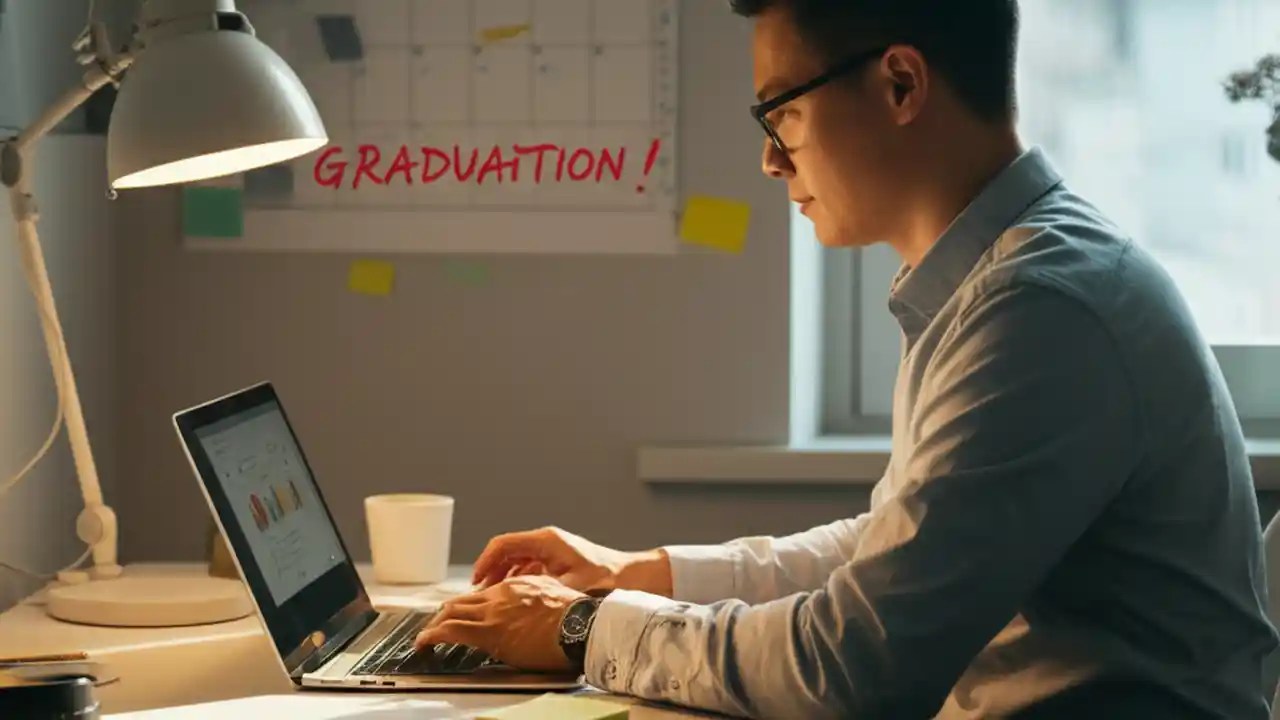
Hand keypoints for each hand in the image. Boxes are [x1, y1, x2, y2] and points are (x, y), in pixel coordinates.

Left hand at [413, 575, 584, 672]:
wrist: (582, 625)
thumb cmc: (578, 618)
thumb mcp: (557, 599)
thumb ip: (540, 601)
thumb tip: (540, 613)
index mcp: (518, 586)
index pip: (483, 593)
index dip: (468, 606)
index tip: (463, 616)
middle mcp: (501, 594)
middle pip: (462, 601)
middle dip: (445, 614)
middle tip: (437, 626)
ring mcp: (493, 612)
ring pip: (451, 613)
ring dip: (434, 626)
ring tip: (426, 638)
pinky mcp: (489, 633)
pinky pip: (450, 631)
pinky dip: (431, 636)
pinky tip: (424, 644)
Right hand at [472, 526, 672, 596]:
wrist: (634, 577)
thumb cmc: (608, 579)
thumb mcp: (572, 586)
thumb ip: (542, 591)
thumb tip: (516, 600)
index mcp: (546, 541)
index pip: (503, 544)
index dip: (484, 562)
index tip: (475, 582)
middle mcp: (546, 542)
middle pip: (506, 553)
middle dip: (490, 573)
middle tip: (479, 596)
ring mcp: (551, 551)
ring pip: (516, 561)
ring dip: (503, 579)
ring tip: (492, 600)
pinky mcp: (556, 562)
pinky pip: (528, 568)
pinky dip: (517, 581)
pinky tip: (514, 599)